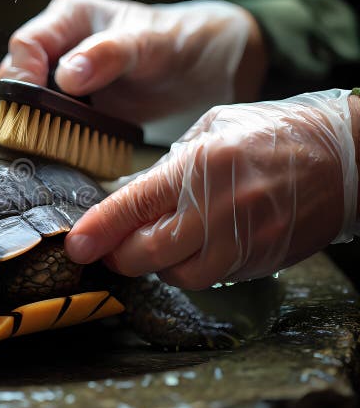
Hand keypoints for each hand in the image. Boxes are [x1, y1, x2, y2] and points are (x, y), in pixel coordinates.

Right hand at [0, 0, 266, 123]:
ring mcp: (65, 86)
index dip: (23, 75)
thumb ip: (109, 54)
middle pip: (17, 80)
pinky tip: (67, 154)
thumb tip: (66, 76)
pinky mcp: (77, 114)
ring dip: (36, 131)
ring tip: (52, 149)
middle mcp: (59, 51)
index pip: (24, 46)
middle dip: (22, 109)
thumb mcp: (152, 43)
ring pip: (29, 109)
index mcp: (69, 21)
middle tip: (41, 135)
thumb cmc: (182, 43)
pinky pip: (51, 129)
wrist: (211, 72)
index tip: (36, 104)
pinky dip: (55, 144)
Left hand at [64, 90, 359, 289]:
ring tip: (158, 243)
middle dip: (121, 256)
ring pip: (179, 276)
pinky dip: (191, 269)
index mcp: (201, 165)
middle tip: (110, 249)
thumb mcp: (212, 128)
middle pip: (149, 253)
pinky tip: (193, 247)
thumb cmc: (273, 133)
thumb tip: (131, 198)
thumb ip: (169, 166)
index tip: (76, 246)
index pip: (135, 205)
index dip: (100, 230)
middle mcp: (220, 206)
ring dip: (157, 266)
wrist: (345, 158)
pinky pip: (212, 279)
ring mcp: (244, 239)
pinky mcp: (261, 261)